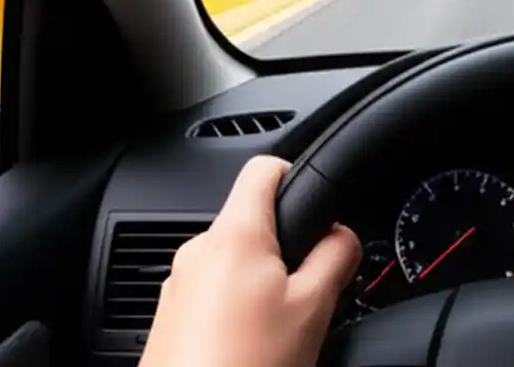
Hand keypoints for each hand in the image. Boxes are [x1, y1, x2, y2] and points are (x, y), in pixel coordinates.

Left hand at [140, 156, 361, 366]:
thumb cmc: (247, 366)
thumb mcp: (314, 308)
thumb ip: (336, 256)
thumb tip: (343, 235)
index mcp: (235, 234)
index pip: (265, 167)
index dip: (297, 175)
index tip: (318, 203)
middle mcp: (198, 250)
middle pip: (253, 222)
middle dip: (287, 248)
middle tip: (311, 291)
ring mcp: (179, 285)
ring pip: (234, 262)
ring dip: (262, 283)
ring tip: (281, 329)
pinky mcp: (170, 318)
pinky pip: (213, 294)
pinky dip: (238, 309)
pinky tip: (252, 347)